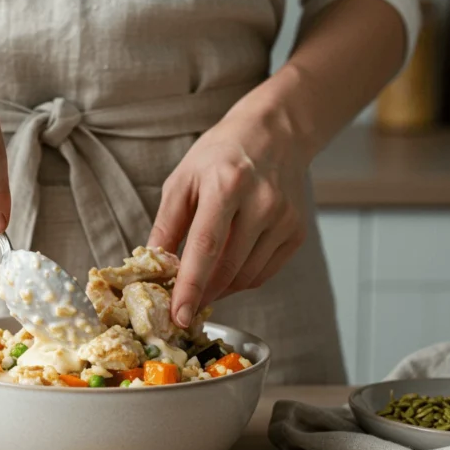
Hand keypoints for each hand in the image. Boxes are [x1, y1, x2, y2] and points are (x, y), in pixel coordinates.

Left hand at [148, 109, 308, 327]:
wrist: (275, 134)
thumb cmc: (220, 155)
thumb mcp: (183, 180)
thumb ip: (166, 225)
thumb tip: (153, 267)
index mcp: (227, 185)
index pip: (206, 247)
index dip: (191, 286)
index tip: (178, 315)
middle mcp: (261, 203)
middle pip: (228, 268)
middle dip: (202, 294)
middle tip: (182, 305)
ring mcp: (284, 219)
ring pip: (247, 277)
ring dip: (220, 289)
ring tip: (202, 284)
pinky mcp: (296, 232)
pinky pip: (264, 272)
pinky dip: (241, 280)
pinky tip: (226, 270)